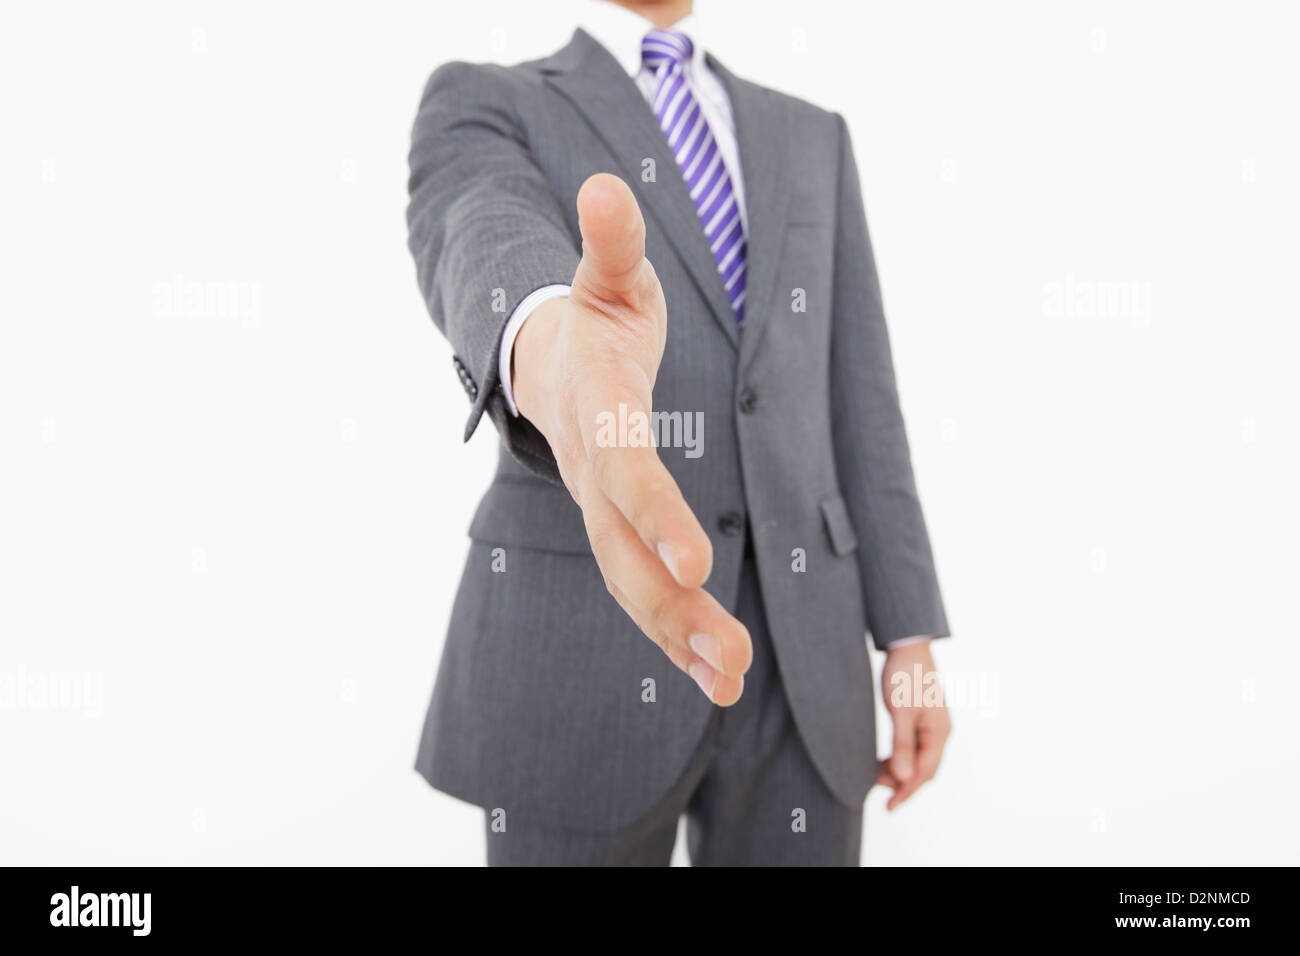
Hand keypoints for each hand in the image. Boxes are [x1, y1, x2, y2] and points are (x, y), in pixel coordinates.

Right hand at [512, 173, 752, 704]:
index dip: (656, 514)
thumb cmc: (591, 321)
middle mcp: (592, 478)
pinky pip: (644, 591)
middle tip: (730, 657)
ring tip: (731, 680)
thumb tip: (605, 186)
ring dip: (681, 636)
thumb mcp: (607, 278)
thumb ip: (611, 244)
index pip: (624, 473)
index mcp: (596, 417)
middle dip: (675, 608)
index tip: (696, 563)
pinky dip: (678, 634)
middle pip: (626, 553)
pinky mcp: (618, 534)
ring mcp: (600, 514)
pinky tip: (720, 675)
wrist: (545, 364)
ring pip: (633, 587)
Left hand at [877, 641, 950, 809]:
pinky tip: (883, 761)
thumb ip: (902, 745)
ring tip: (874, 775)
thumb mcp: (900, 711)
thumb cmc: (905, 675)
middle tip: (874, 787)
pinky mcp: (922, 719)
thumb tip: (902, 778)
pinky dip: (899, 757)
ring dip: (898, 770)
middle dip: (900, 783)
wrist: (908, 645)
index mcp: (939, 732)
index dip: (906, 792)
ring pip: (917, 759)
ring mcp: (932, 726)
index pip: (924, 773)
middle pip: (922, 769)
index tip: (889, 807)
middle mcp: (939, 732)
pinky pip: (913, 747)